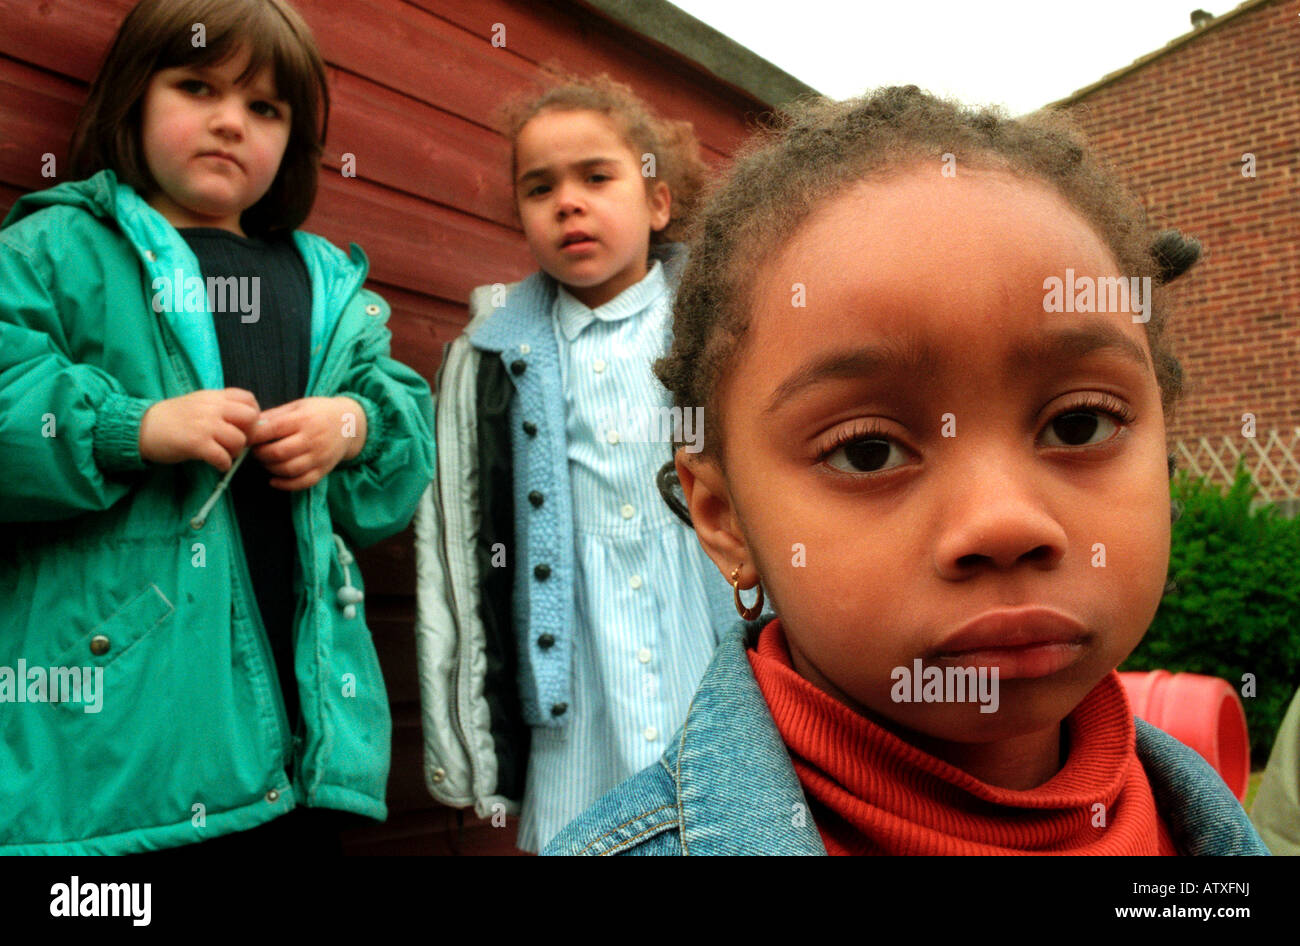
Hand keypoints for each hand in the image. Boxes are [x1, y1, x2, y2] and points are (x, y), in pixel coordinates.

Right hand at [138, 388, 260, 471]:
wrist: (140, 427)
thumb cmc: (171, 418)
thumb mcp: (198, 403)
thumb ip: (220, 408)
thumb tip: (247, 422)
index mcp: (213, 397)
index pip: (249, 399)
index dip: (253, 414)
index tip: (245, 426)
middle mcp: (212, 408)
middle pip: (250, 418)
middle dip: (249, 433)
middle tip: (238, 442)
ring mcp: (205, 425)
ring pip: (239, 440)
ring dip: (235, 452)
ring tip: (224, 454)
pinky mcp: (196, 444)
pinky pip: (223, 457)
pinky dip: (224, 464)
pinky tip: (217, 464)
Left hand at [247, 396, 367, 490]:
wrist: (349, 423)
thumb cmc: (319, 412)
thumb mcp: (297, 406)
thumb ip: (274, 416)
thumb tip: (250, 426)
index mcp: (303, 419)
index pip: (272, 429)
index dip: (254, 436)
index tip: (246, 437)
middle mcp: (312, 439)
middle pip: (277, 452)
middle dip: (259, 454)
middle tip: (255, 450)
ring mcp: (319, 457)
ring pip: (288, 469)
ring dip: (270, 468)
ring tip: (266, 461)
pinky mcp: (323, 470)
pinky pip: (302, 482)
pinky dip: (285, 485)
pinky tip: (274, 480)